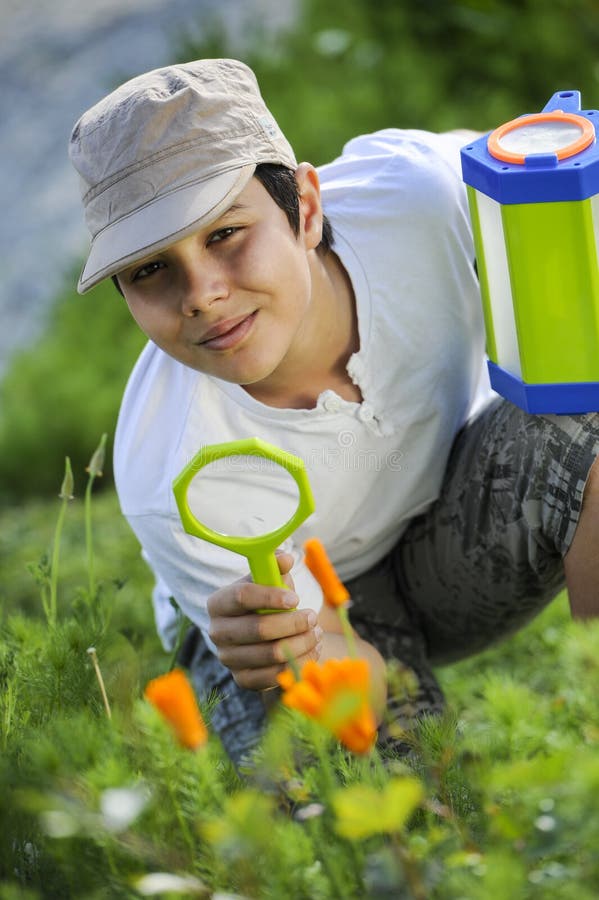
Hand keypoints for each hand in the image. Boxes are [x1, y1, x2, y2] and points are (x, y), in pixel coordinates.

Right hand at [207, 552, 322, 690]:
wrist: (260, 636)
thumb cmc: (265, 602)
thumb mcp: (269, 581)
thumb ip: (276, 567)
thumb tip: (286, 559)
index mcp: (218, 603)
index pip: (241, 597)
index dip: (270, 597)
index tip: (296, 598)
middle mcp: (217, 632)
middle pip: (258, 629)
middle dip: (293, 623)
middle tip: (313, 617)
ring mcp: (228, 658)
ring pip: (271, 654)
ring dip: (301, 643)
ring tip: (316, 632)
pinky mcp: (243, 679)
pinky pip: (275, 676)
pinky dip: (299, 662)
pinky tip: (311, 649)